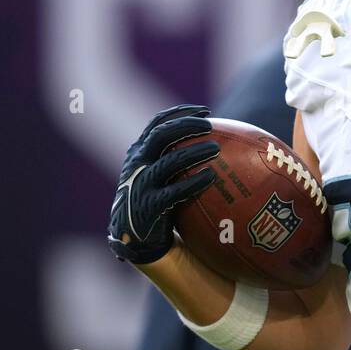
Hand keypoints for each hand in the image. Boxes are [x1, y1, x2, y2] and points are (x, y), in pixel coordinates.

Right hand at [107, 104, 219, 264]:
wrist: (133, 238)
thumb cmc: (154, 203)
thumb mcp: (156, 176)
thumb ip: (173, 159)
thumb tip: (217, 146)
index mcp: (139, 152)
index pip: (157, 124)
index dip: (180, 113)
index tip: (205, 111)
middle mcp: (137, 164)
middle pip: (161, 135)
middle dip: (186, 126)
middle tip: (210, 126)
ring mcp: (141, 185)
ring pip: (168, 162)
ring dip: (193, 152)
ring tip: (215, 148)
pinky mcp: (149, 206)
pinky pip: (174, 192)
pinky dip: (192, 182)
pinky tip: (211, 177)